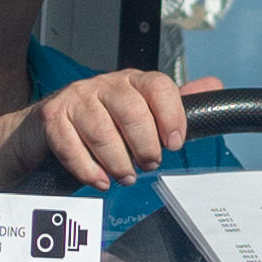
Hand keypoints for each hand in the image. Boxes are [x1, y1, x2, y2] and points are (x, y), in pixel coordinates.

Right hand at [25, 66, 214, 190]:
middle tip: (148, 164)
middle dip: (144, 146)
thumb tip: (214, 85)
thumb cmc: (101, 121)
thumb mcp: (141, 110)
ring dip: (118, 162)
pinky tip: (100, 180)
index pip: (158, 87)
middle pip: (132, 111)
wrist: (47, 128)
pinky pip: (71, 145)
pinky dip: (88, 169)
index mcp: (132, 80)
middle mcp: (104, 84)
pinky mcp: (52, 117)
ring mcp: (76, 98)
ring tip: (125, 176)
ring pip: (102, 132)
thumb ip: (175, 103)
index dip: (171, 116)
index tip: (174, 144)